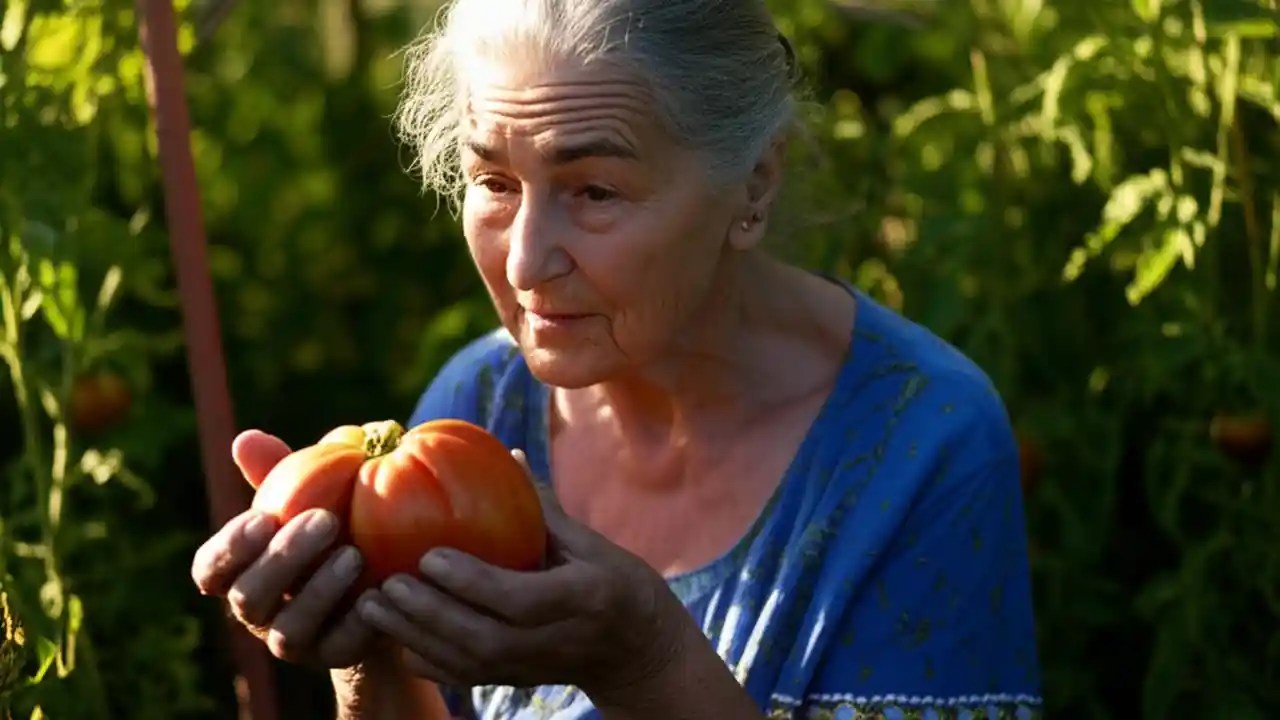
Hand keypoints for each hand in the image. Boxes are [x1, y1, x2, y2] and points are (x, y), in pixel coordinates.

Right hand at [190, 430, 382, 668]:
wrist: (378, 585)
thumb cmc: (331, 529)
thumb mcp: (308, 498)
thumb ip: (277, 473)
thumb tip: (246, 438)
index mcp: (239, 574)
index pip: (211, 569)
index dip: (229, 548)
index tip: (263, 516)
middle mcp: (257, 614)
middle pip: (249, 597)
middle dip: (283, 559)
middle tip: (324, 520)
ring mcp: (294, 641)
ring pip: (289, 629)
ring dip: (319, 590)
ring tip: (354, 553)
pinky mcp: (335, 657)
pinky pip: (340, 647)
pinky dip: (358, 622)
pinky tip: (379, 592)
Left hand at [358, 450, 688, 697]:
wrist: (642, 655)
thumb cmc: (622, 586)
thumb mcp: (595, 544)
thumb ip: (545, 510)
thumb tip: (504, 455)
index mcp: (586, 598)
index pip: (522, 599)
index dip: (473, 582)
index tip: (430, 557)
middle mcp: (560, 639)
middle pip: (485, 639)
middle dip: (429, 615)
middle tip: (385, 584)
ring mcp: (538, 668)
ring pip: (468, 664)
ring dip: (416, 638)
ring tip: (374, 607)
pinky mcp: (521, 682)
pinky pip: (468, 679)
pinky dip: (429, 662)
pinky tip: (396, 639)